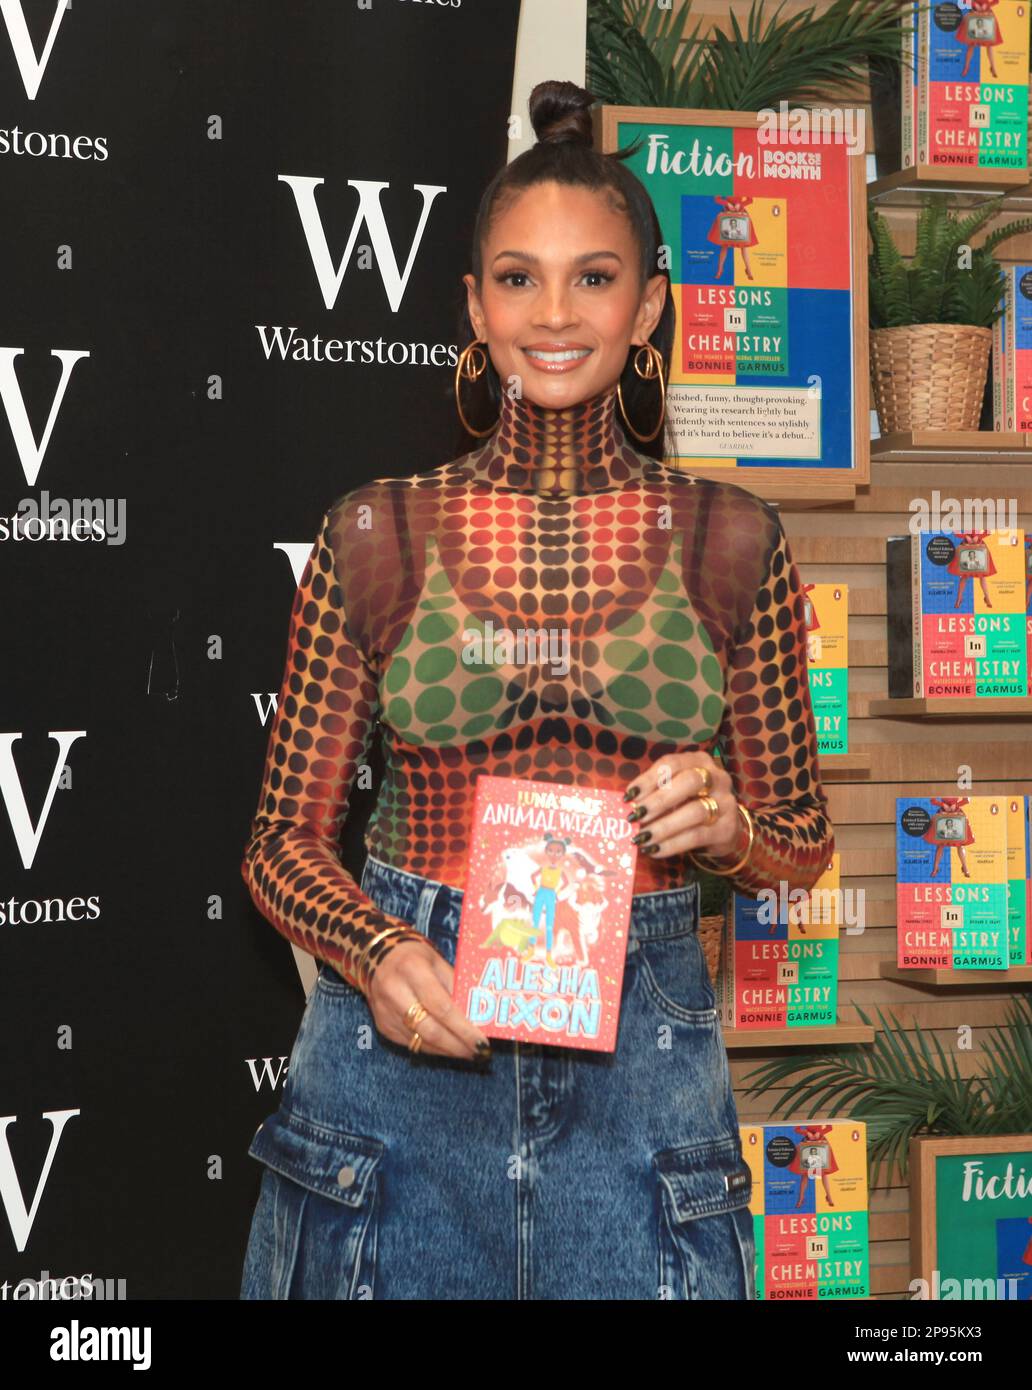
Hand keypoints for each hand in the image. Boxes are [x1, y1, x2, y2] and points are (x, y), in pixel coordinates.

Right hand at [365, 938, 492, 1061]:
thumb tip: (477, 1016)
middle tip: (478, 1052)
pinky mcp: (383, 1027)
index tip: (481, 1040)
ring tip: (468, 1051)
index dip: (462, 1028)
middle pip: (430, 1030)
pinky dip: (434, 1049)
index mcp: (412, 970)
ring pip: (421, 1042)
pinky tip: (449, 1047)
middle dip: (457, 1045)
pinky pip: (412, 1044)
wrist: (377, 958)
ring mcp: (386, 1012)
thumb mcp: (438, 962)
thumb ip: (456, 987)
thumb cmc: (415, 958)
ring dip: (448, 1050)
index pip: (441, 1006)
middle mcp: (395, 992)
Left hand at [624, 750, 741, 860]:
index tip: (630, 795)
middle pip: (689, 782)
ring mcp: (726, 803)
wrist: (723, 828)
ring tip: (642, 837)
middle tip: (636, 816)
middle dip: (659, 800)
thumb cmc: (690, 803)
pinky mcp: (726, 829)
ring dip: (663, 826)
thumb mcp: (675, 791)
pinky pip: (696, 836)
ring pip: (694, 811)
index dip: (649, 779)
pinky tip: (654, 849)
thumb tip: (627, 805)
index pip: (672, 763)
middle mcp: (717, 778)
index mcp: (698, 761)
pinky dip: (672, 844)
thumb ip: (654, 793)